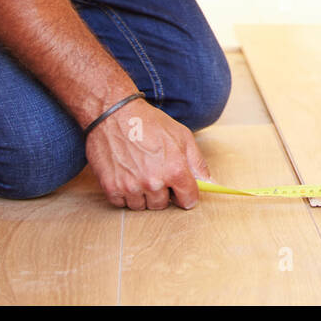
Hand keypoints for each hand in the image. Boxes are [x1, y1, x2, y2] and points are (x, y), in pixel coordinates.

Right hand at [84, 98, 211, 209]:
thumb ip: (197, 163)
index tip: (181, 189)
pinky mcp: (111, 188)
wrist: (113, 114)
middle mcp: (153, 182)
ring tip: (139, 172)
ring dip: (142, 194)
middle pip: (163, 205)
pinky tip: (126, 175)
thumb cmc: (149, 122)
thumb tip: (209, 183)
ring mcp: (131, 187)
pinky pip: (122, 204)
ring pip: (142, 206)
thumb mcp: (182, 136)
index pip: (188, 200)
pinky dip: (125, 194)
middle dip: (162, 192)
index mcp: (175, 170)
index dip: (186, 194)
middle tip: (155, 172)